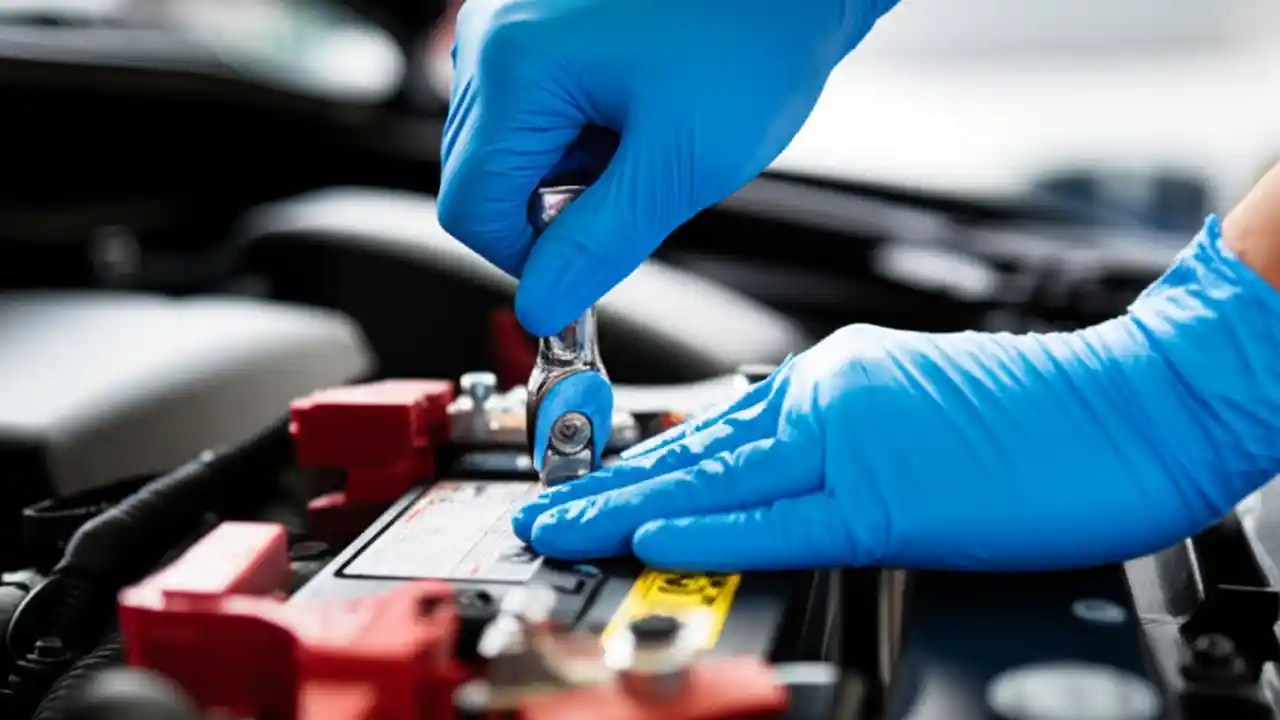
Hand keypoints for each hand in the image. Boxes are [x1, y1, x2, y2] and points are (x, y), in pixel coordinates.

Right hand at [438, 0, 899, 335]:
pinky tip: (628, 115)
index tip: (583, 265)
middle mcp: (493, 34)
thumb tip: (540, 305)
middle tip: (631, 190)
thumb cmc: (754, 40)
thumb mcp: (679, 165)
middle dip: (549, 209)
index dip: (527, 258)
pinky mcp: (535, 20)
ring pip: (503, 148)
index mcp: (516, 66)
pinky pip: (526, 108)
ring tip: (639, 141)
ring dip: (564, 170)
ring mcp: (511, 20)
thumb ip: (597, 245)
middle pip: (479, 177)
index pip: (471, 209)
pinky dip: (572, 133)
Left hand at [512, 217, 1279, 570]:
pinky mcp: (886, 497)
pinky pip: (778, 518)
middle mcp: (827, 395)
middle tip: (542, 508)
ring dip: (625, 508)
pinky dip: (708, 530)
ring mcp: (851, 443)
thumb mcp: (908, 402)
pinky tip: (650, 538)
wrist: (1129, 407)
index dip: (648, 463)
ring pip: (714, 482)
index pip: (717, 425)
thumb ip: (832, 431)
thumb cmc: (1033, 413)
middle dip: (608, 485)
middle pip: (695, 450)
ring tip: (560, 530)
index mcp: (832, 375)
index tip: (596, 484)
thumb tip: (775, 470)